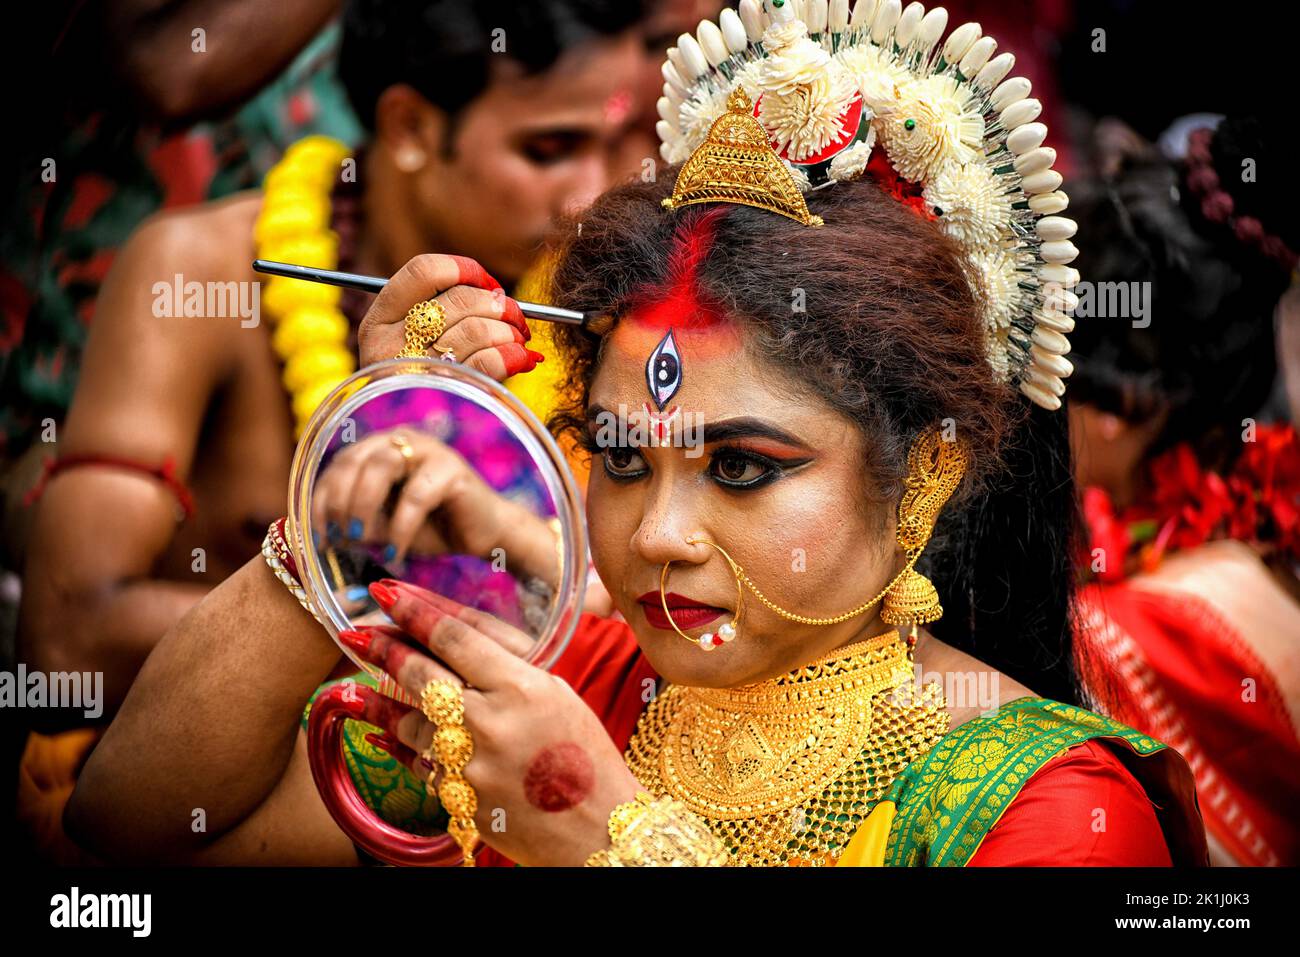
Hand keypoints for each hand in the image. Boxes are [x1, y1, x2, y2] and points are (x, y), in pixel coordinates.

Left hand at [311, 427, 512, 562]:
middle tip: (338, 537)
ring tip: (358, 539)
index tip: (317, 535)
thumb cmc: (432, 528)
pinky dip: (399, 527)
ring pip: (382, 465)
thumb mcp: (382, 527)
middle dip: (338, 501)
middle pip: (355, 459)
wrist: (485, 536)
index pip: (340, 463)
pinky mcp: (453, 470)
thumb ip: (354, 524)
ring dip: (362, 505)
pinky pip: (416, 496)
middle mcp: (404, 440)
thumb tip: (319, 535)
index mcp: (382, 448)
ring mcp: (430, 450)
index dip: (322, 498)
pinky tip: (394, 552)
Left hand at [341, 580, 640, 865]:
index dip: (416, 611)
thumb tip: (457, 640)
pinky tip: (379, 733)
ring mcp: (470, 764)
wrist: (599, 830)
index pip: (455, 637)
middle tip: (354, 630)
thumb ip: (509, 667)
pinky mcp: (459, 799)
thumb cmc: (587, 757)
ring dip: (379, 702)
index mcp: (523, 686)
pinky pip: (418, 764)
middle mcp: (490, 722)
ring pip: (410, 721)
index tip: (388, 592)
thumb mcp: (559, 695)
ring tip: (355, 689)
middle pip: (421, 674)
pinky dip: (398, 745)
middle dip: (382, 647)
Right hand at [357, 254, 543, 378]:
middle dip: (499, 304)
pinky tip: (522, 359)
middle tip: (515, 318)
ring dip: (509, 331)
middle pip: (459, 299)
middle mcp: (390, 344)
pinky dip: (513, 355)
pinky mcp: (445, 395)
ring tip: (517, 341)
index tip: (487, 281)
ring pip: (477, 328)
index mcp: (378, 321)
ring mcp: (416, 372)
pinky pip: (488, 362)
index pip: (423, 271)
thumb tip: (498, 295)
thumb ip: (443, 314)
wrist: (404, 447)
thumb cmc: (416, 386)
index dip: (464, 269)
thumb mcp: (409, 346)